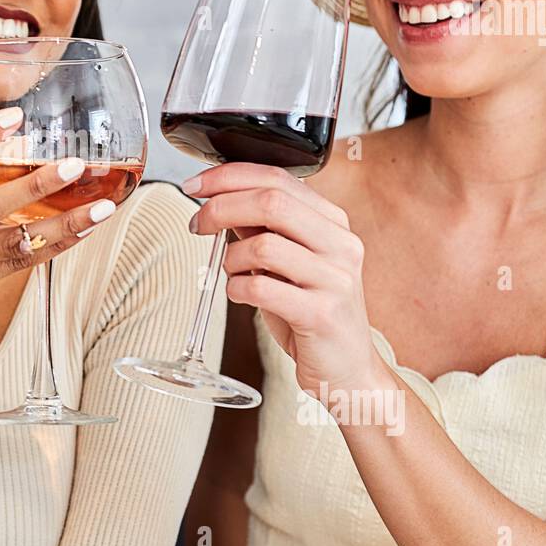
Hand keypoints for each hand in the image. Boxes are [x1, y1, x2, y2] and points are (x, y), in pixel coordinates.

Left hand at [185, 162, 382, 401]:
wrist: (348, 369)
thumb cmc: (312, 312)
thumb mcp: (288, 263)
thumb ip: (261, 229)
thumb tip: (219, 199)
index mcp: (333, 223)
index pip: (279, 178)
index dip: (230, 176)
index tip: (196, 185)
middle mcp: (341, 245)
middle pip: (270, 202)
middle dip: (221, 207)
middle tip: (197, 225)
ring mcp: (335, 279)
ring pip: (263, 245)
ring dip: (230, 258)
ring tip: (231, 273)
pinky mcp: (322, 314)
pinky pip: (262, 288)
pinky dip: (237, 289)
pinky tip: (239, 295)